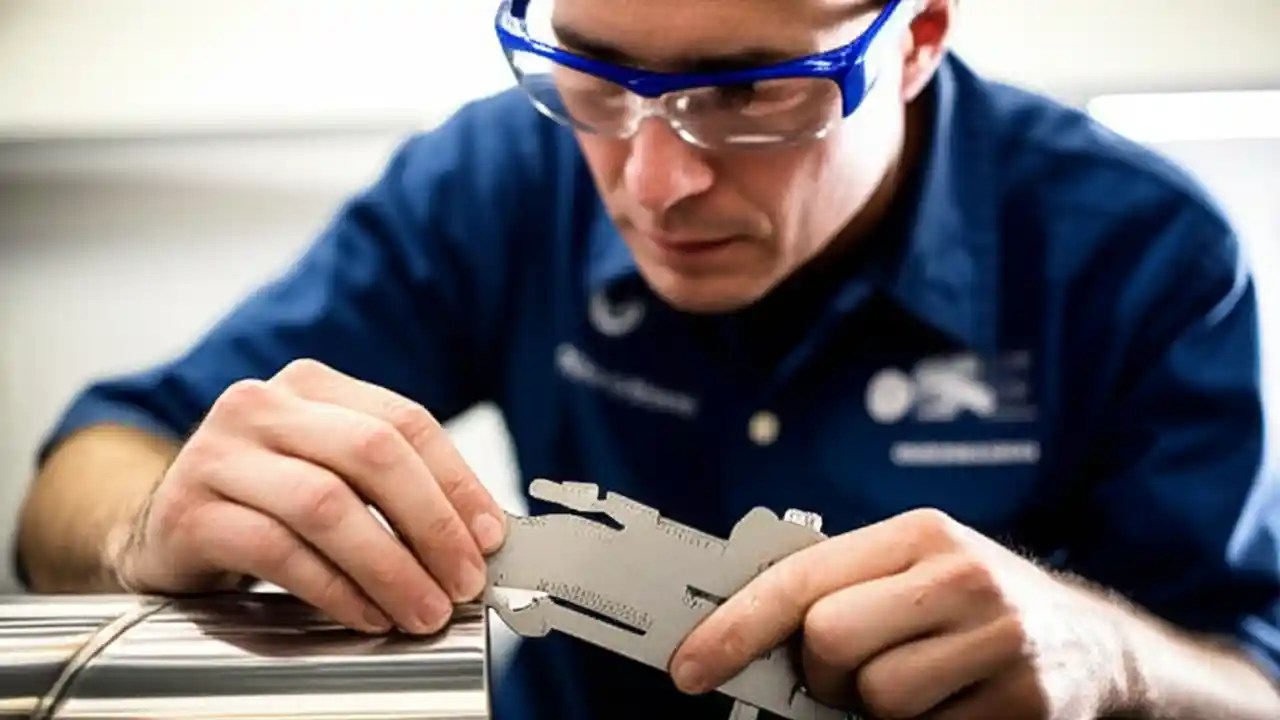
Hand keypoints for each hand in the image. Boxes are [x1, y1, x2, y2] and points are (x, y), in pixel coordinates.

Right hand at [105, 359, 506, 635]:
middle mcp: (262, 405)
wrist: (161, 525)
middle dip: (431, 524)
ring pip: (326, 504)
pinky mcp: (187, 511)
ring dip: (389, 566)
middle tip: (463, 581)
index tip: (491, 536)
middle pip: (371, 454)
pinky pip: (277, 551)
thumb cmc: (266, 501)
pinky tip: (368, 614)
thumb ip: (393, 489)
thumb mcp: (330, 472)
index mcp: (312, 386)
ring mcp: (218, 453)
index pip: (405, 422)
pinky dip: (335, 589)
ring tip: (424, 610)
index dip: (458, 482)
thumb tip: (478, 538)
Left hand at [669, 509, 1132, 719]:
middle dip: (819, 672)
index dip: (735, 627)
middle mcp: (962, 578)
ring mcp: (999, 643)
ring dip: (871, 709)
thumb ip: (840, 585)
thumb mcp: (914, 567)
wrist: (1096, 643)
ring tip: (904, 689)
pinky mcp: (1024, 706)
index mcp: (920, 534)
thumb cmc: (973, 603)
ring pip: (877, 699)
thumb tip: (736, 628)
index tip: (690, 667)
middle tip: (843, 676)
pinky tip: (942, 707)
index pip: (801, 578)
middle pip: (830, 639)